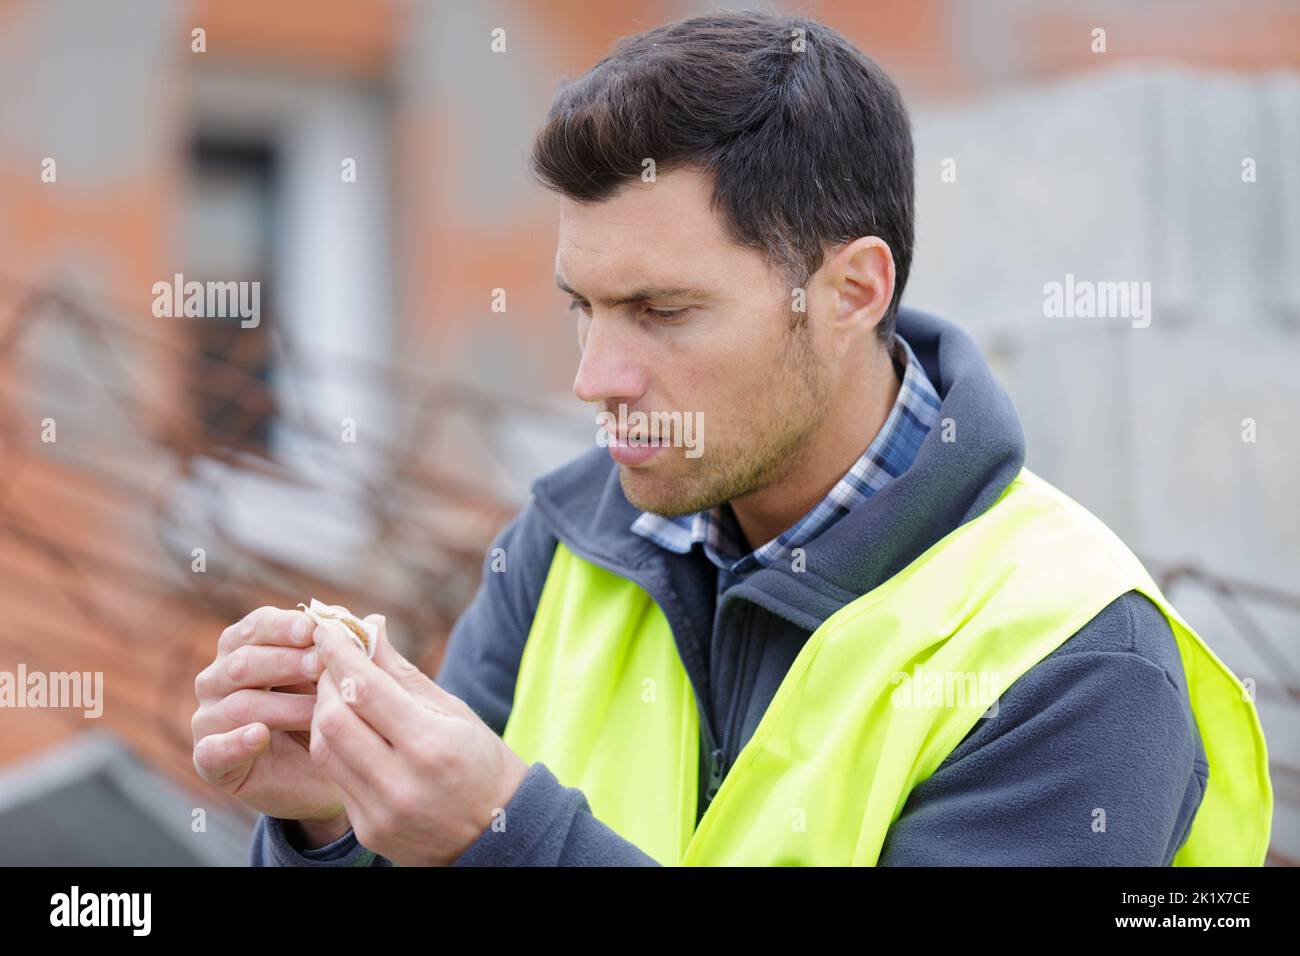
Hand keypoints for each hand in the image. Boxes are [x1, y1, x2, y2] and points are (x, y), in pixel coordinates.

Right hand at [192, 605, 348, 832]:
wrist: (330, 777)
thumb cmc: (332, 717)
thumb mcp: (343, 683)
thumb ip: (353, 654)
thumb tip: (376, 620)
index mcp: (247, 648)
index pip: (257, 626)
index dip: (284, 626)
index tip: (314, 630)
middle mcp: (219, 679)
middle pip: (243, 661)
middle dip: (285, 662)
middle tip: (320, 666)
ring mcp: (209, 720)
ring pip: (238, 703)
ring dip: (281, 705)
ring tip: (316, 711)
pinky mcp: (210, 761)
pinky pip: (212, 750)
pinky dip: (235, 742)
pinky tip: (259, 736)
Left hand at [308, 614, 530, 865]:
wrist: (499, 838)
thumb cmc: (483, 763)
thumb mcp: (454, 712)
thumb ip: (403, 673)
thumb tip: (369, 627)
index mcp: (432, 745)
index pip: (366, 689)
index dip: (340, 653)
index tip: (328, 629)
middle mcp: (402, 782)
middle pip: (334, 719)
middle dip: (326, 681)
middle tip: (332, 661)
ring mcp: (381, 812)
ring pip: (325, 749)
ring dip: (323, 712)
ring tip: (337, 692)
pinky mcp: (368, 830)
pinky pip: (335, 778)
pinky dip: (335, 745)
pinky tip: (349, 730)